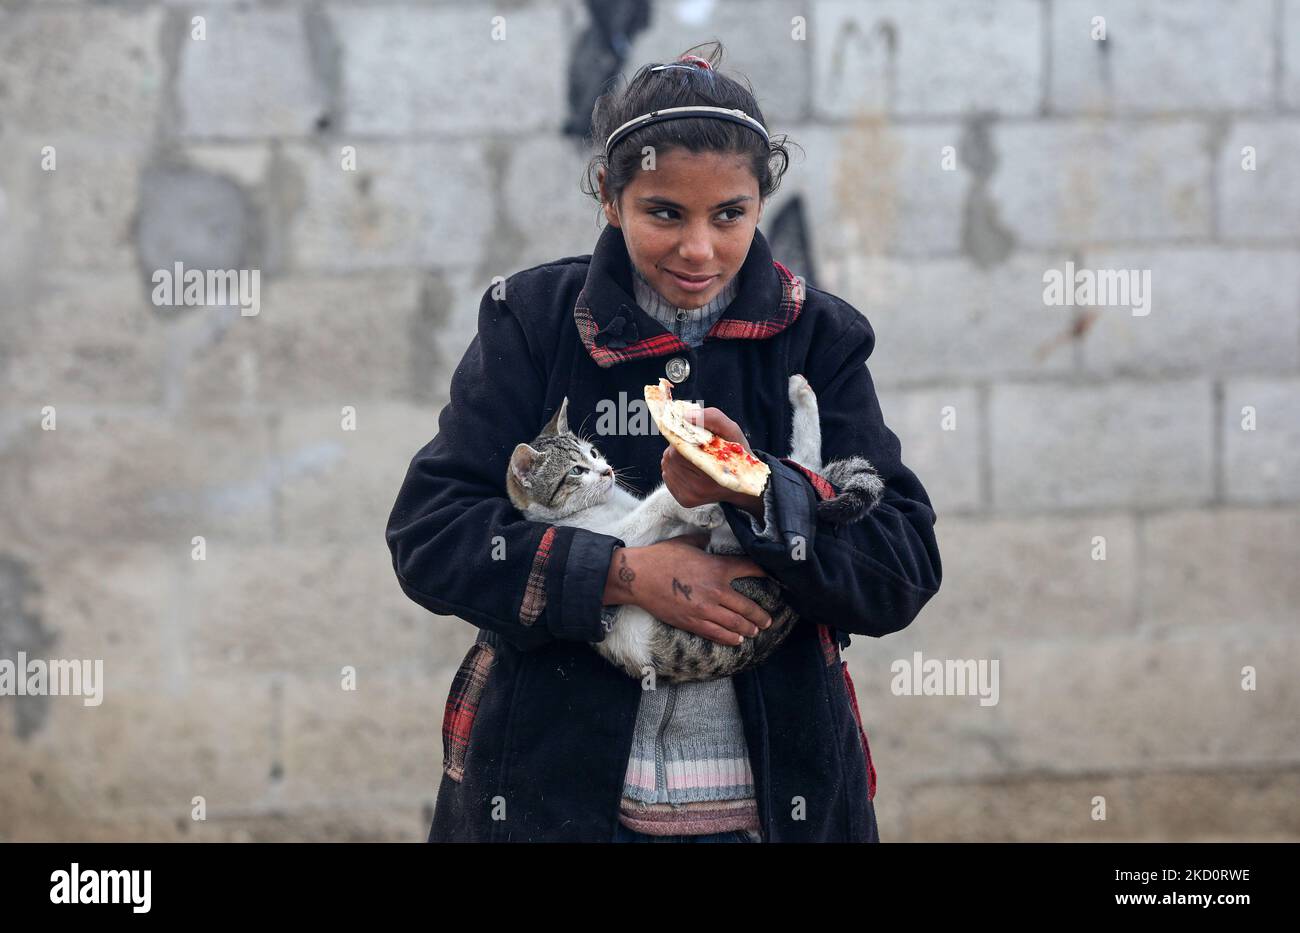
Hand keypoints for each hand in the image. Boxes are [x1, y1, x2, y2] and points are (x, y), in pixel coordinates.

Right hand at [617, 533, 773, 646]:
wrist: (639, 577)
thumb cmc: (661, 556)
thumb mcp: (687, 542)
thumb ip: (703, 544)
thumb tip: (709, 540)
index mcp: (717, 567)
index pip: (750, 569)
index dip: (766, 573)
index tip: (774, 578)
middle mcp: (716, 590)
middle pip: (747, 607)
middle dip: (761, 615)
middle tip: (768, 620)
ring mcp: (705, 609)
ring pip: (735, 624)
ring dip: (748, 629)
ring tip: (755, 631)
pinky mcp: (692, 622)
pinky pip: (717, 634)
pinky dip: (729, 638)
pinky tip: (737, 640)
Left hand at [660, 407, 764, 515]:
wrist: (743, 483)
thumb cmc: (737, 453)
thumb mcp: (732, 430)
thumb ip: (711, 418)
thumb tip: (685, 416)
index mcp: (711, 473)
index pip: (680, 450)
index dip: (682, 437)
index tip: (689, 431)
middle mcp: (698, 490)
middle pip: (671, 457)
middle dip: (679, 446)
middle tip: (694, 443)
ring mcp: (689, 497)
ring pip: (667, 465)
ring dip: (675, 456)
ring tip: (693, 455)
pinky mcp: (684, 501)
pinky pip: (668, 475)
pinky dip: (675, 466)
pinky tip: (689, 466)